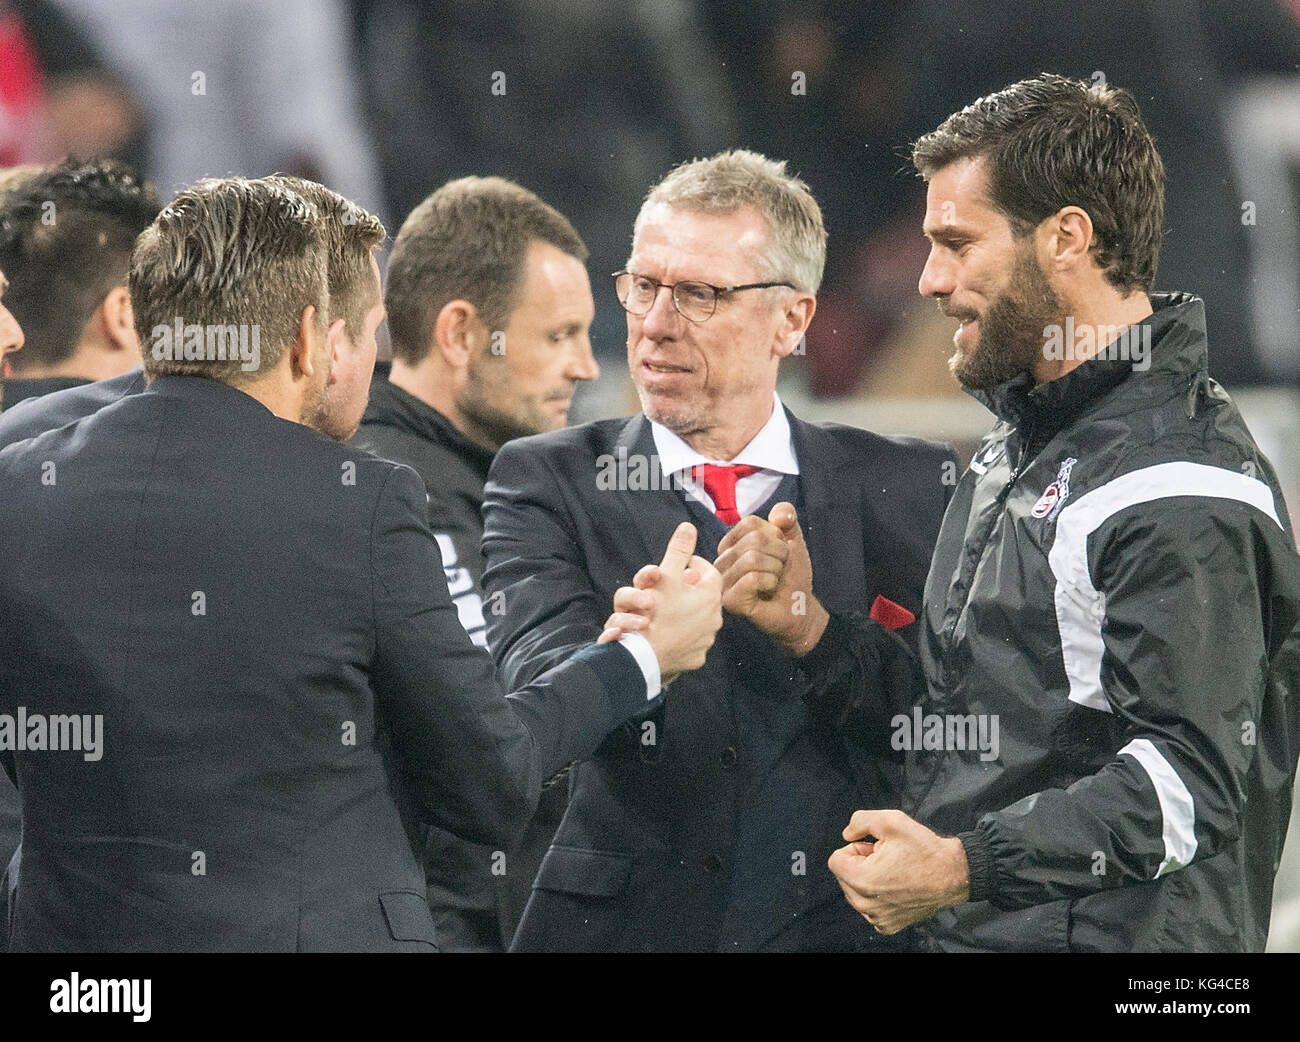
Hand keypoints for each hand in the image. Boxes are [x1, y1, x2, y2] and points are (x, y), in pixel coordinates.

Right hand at [597, 522, 721, 684]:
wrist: (644, 659)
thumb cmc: (655, 613)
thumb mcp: (665, 576)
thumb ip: (677, 551)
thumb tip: (688, 526)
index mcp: (711, 596)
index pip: (709, 571)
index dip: (691, 564)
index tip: (675, 565)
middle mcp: (714, 619)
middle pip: (697, 595)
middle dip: (676, 589)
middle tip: (657, 588)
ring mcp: (704, 641)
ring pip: (688, 619)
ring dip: (671, 612)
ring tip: (650, 611)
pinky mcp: (693, 659)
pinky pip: (684, 641)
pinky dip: (672, 635)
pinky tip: (656, 632)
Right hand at [713, 503, 827, 655]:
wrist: (799, 607)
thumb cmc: (791, 576)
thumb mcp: (792, 540)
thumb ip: (787, 518)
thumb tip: (778, 515)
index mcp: (731, 545)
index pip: (750, 523)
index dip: (775, 536)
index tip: (779, 553)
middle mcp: (721, 562)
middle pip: (752, 541)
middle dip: (778, 554)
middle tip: (779, 569)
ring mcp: (723, 582)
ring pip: (751, 559)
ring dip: (775, 569)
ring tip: (774, 580)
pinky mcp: (729, 600)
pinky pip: (752, 578)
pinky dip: (770, 582)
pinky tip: (768, 591)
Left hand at [826, 809, 970, 934]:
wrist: (954, 875)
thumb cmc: (924, 849)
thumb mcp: (891, 821)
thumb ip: (859, 821)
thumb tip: (846, 835)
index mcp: (862, 880)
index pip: (836, 860)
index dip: (855, 849)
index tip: (875, 848)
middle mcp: (865, 905)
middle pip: (844, 877)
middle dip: (861, 864)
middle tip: (887, 858)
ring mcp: (877, 918)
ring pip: (855, 892)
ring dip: (868, 879)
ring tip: (894, 871)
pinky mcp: (887, 925)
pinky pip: (869, 906)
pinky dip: (877, 895)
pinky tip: (897, 886)